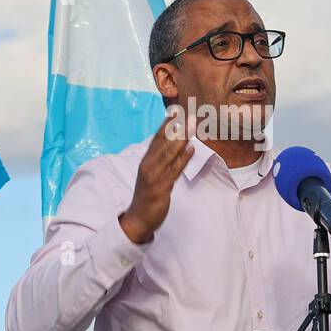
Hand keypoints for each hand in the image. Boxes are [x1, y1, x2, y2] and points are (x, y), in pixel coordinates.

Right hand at [119, 111, 193, 243]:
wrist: (138, 218)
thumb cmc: (147, 195)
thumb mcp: (152, 175)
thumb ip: (160, 162)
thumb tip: (174, 148)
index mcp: (146, 162)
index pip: (156, 139)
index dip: (166, 125)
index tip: (175, 112)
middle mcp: (148, 166)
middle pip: (163, 144)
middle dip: (176, 129)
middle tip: (188, 115)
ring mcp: (153, 177)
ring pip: (169, 155)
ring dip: (181, 140)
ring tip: (192, 127)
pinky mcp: (160, 188)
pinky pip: (174, 171)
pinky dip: (183, 159)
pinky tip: (191, 149)